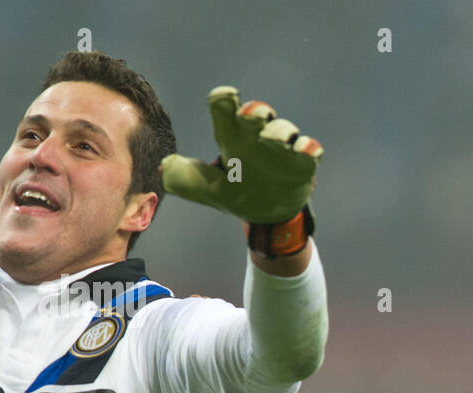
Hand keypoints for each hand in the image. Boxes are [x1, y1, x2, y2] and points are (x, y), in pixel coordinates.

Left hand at [160, 86, 321, 223]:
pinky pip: (309, 151)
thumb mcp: (209, 189)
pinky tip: (306, 150)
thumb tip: (163, 167)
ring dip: (280, 131)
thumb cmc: (238, 191)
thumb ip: (186, 179)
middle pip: (257, 114)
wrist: (267, 214)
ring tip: (274, 140)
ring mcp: (282, 150)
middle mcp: (257, 137)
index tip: (224, 99)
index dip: (224, 102)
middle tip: (249, 114)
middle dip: (255, 111)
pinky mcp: (303, 165)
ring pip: (284, 130)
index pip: (225, 110)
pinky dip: (309, 148)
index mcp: (233, 137)